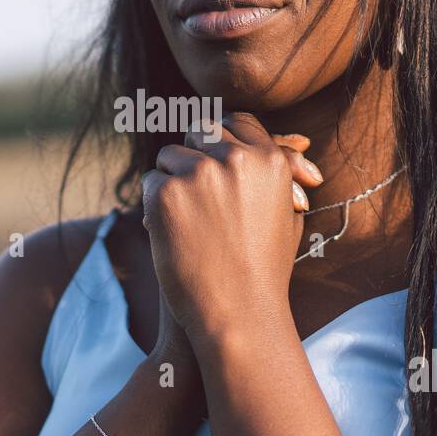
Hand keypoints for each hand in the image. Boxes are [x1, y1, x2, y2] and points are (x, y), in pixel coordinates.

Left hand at [140, 111, 324, 348]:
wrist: (239, 313)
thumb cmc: (264, 270)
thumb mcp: (285, 217)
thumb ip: (279, 176)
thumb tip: (280, 144)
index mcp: (270, 160)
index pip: (238, 123)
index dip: (222, 138)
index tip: (213, 155)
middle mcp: (237, 158)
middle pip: (202, 131)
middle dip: (195, 153)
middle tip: (193, 183)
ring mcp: (200, 173)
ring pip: (172, 154)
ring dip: (172, 178)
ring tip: (183, 216)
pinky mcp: (167, 193)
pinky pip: (151, 181)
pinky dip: (154, 204)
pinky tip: (167, 230)